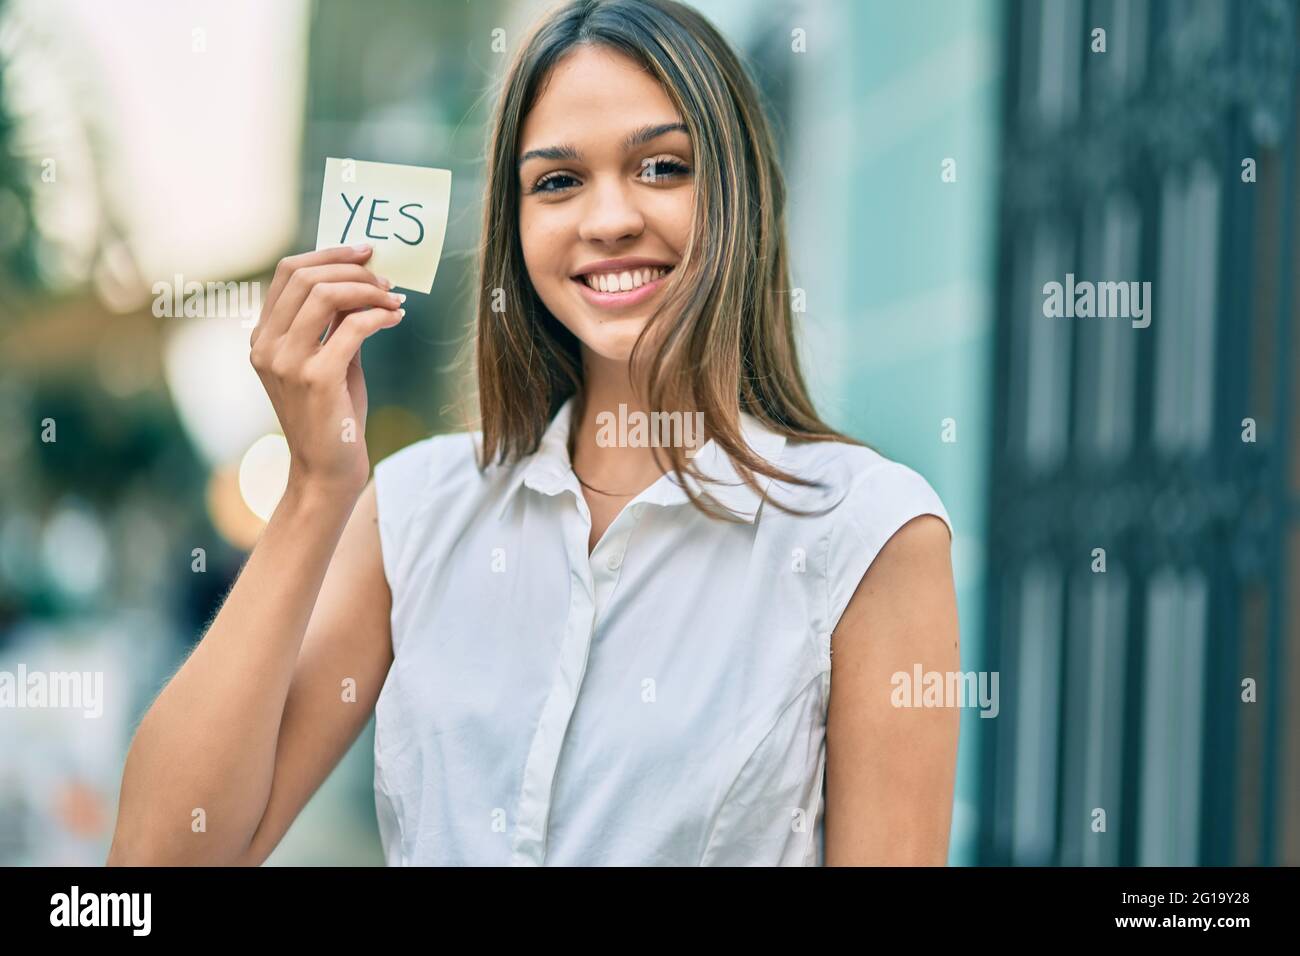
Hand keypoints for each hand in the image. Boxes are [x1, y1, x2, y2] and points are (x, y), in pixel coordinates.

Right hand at [249, 244, 404, 499]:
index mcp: (262, 336)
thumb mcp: (330, 359)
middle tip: (385, 278)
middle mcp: (266, 345)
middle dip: (352, 268)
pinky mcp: (315, 378)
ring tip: (394, 299)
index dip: (328, 253)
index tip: (364, 251)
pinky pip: (352, 328)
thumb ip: (336, 322)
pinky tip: (395, 319)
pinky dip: (379, 316)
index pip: (287, 273)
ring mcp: (286, 362)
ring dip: (368, 290)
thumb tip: (362, 280)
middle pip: (304, 276)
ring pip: (325, 295)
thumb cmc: (332, 416)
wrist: (326, 470)